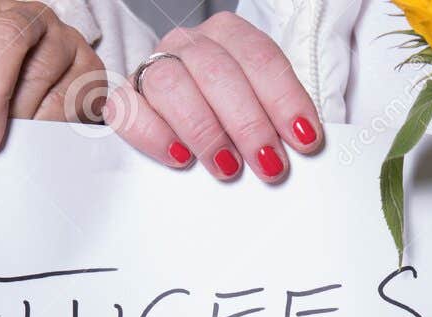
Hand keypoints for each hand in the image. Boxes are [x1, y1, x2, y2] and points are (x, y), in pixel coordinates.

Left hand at [0, 0, 107, 152]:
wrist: (56, 102)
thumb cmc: (4, 96)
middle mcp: (29, 16)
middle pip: (7, 38)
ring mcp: (64, 38)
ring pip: (39, 71)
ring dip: (17, 116)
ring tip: (6, 143)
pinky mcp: (92, 68)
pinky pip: (67, 98)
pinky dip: (45, 125)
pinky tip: (34, 139)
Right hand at [104, 12, 322, 182]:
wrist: (181, 113)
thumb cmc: (229, 115)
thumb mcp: (260, 107)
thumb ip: (277, 119)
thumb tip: (302, 145)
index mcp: (229, 35)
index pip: (261, 59)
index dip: (285, 99)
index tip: (305, 138)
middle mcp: (189, 44)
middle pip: (218, 72)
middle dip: (248, 123)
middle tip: (269, 163)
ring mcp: (153, 67)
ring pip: (173, 85)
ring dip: (205, 130)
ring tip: (228, 167)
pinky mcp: (126, 99)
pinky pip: (130, 110)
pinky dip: (155, 135)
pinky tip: (180, 157)